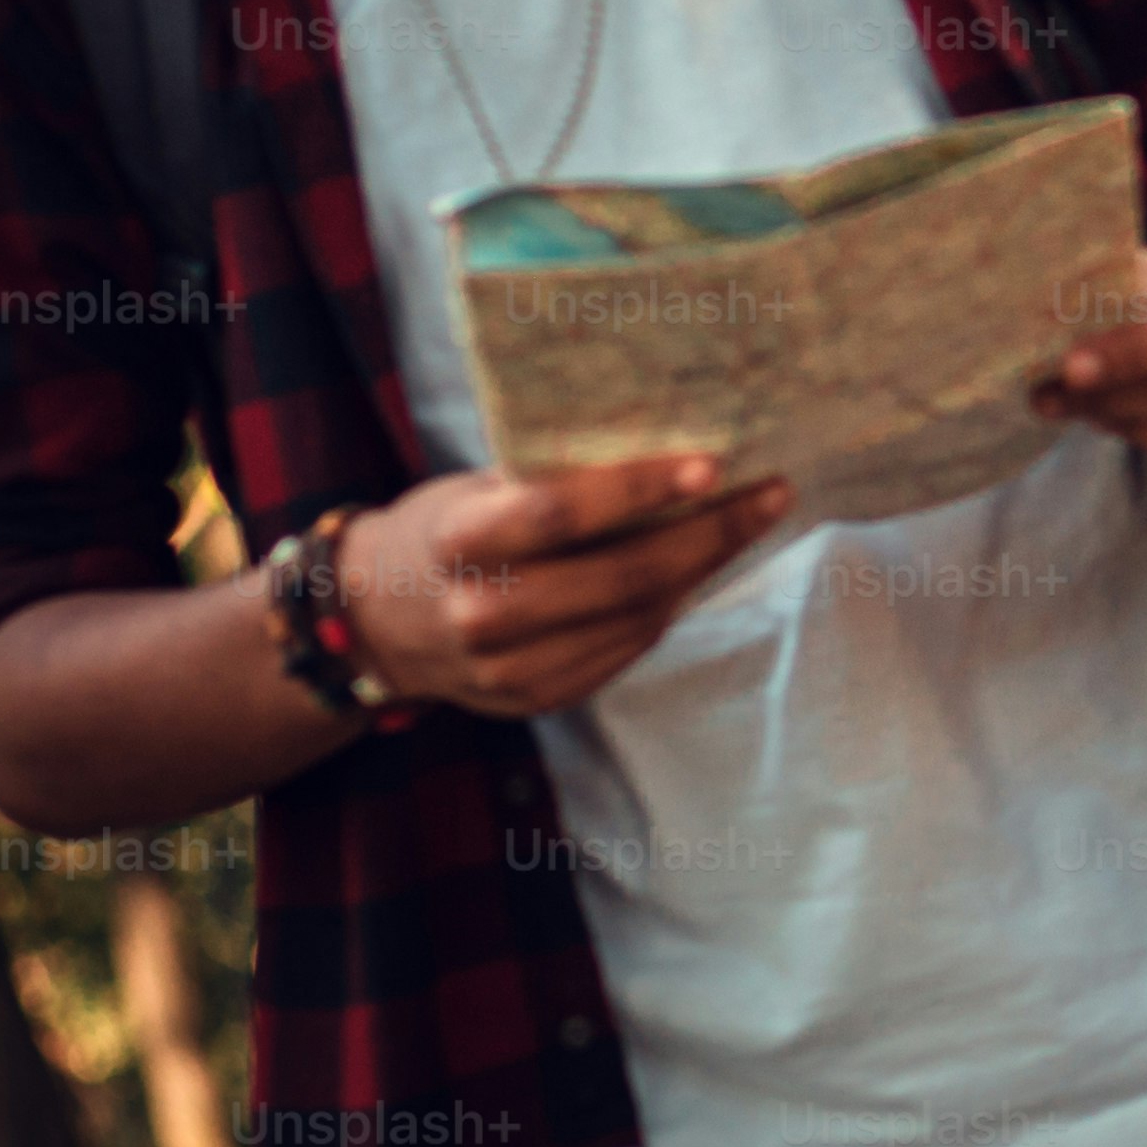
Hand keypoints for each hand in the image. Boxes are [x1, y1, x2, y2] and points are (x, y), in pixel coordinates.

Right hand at [335, 456, 792, 716]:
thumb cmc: (443, 530)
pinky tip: (693, 572)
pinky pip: (626, 649)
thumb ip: (555, 481)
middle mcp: (481, 614)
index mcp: (461, 543)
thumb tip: (672, 447)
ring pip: (638, 618)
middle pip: (623, 576)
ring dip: (704, 570)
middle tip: (772, 494)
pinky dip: (667, 608)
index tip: (713, 463)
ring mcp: (508, 670)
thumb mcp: (478, 489)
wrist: (375, 620)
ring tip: (748, 524)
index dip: (642, 488)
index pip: (562, 513)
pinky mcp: (534, 699)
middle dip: (711, 533)